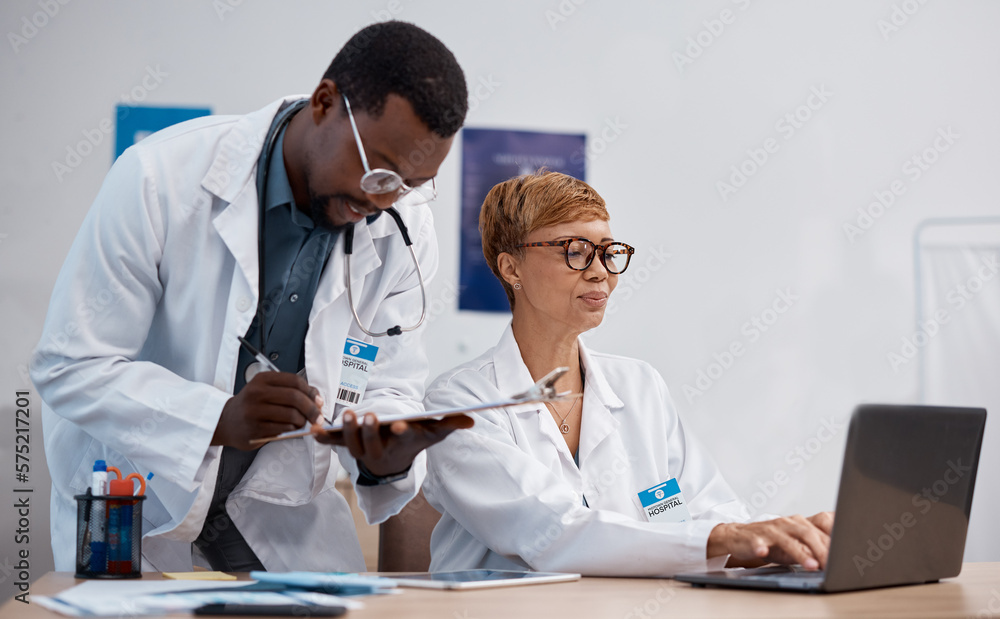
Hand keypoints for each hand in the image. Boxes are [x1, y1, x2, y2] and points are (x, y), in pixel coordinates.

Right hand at [213, 372, 322, 449]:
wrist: (226, 421)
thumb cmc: (252, 405)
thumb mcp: (266, 390)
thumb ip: (290, 390)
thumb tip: (317, 398)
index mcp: (262, 379)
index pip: (295, 381)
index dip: (311, 391)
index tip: (318, 401)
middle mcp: (257, 393)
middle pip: (295, 398)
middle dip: (312, 409)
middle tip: (318, 417)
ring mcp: (255, 411)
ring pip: (291, 415)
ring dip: (303, 421)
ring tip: (301, 423)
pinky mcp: (255, 429)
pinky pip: (284, 429)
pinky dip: (293, 430)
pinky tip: (290, 429)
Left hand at [315, 411, 473, 476]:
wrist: (394, 464)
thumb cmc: (416, 441)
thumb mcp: (435, 434)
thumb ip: (451, 424)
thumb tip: (471, 419)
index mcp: (402, 443)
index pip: (403, 438)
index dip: (401, 432)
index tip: (399, 425)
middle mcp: (381, 450)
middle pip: (374, 443)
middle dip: (370, 430)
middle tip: (368, 416)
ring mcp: (363, 450)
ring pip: (353, 445)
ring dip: (348, 430)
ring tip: (346, 414)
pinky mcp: (349, 446)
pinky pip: (335, 444)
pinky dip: (325, 438)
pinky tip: (314, 431)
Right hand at [707, 511, 834, 569]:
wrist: (738, 535)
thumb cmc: (770, 541)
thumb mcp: (795, 544)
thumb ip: (812, 547)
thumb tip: (836, 558)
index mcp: (798, 523)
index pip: (821, 530)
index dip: (834, 542)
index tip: (846, 556)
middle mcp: (786, 523)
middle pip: (808, 534)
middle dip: (822, 551)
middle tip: (833, 565)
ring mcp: (770, 530)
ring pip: (787, 540)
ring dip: (800, 553)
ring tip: (811, 565)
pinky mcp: (753, 538)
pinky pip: (757, 542)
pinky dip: (761, 547)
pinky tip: (763, 552)